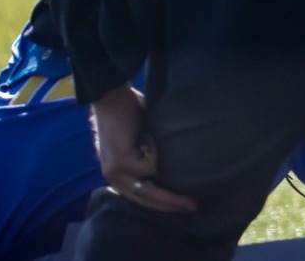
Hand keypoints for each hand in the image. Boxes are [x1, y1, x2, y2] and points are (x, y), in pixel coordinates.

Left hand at [91, 86, 196, 213]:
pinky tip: (156, 137)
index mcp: (118, 174)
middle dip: (170, 205)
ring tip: (190, 196)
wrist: (112, 98)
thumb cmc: (129, 113)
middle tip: (193, 207)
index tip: (183, 206)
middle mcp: (114, 177)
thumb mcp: (140, 141)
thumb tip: (172, 164)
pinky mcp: (120, 162)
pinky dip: (158, 152)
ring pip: (147, 190)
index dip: (162, 203)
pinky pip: (150, 166)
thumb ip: (148, 156)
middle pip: (144, 199)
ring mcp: (115, 172)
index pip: (141, 197)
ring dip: (169, 193)